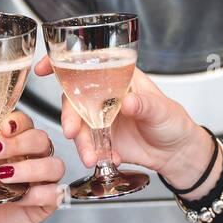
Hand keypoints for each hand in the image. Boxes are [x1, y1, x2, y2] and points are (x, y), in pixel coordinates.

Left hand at [0, 111, 65, 222]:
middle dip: (20, 143)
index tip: (2, 128)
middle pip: (42, 140)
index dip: (17, 122)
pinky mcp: (44, 203)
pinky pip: (55, 194)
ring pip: (54, 165)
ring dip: (31, 168)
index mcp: (13, 141)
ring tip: (3, 176)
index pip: (25, 123)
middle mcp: (30, 157)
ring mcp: (39, 180)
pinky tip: (17, 197)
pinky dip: (38, 194)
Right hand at [33, 57, 214, 190]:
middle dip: (68, 115)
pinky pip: (88, 146)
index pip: (89, 64)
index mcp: (120, 78)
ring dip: (81, 142)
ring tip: (92, 157)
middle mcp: (106, 96)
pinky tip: (110, 159)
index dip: (64, 63)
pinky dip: (95, 154)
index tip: (45, 67)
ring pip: (79, 125)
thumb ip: (145, 105)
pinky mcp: (102, 140)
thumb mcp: (163, 110)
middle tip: (71, 131)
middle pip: (75, 98)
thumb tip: (128, 101)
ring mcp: (101, 118)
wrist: (177, 155)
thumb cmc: (174, 123)